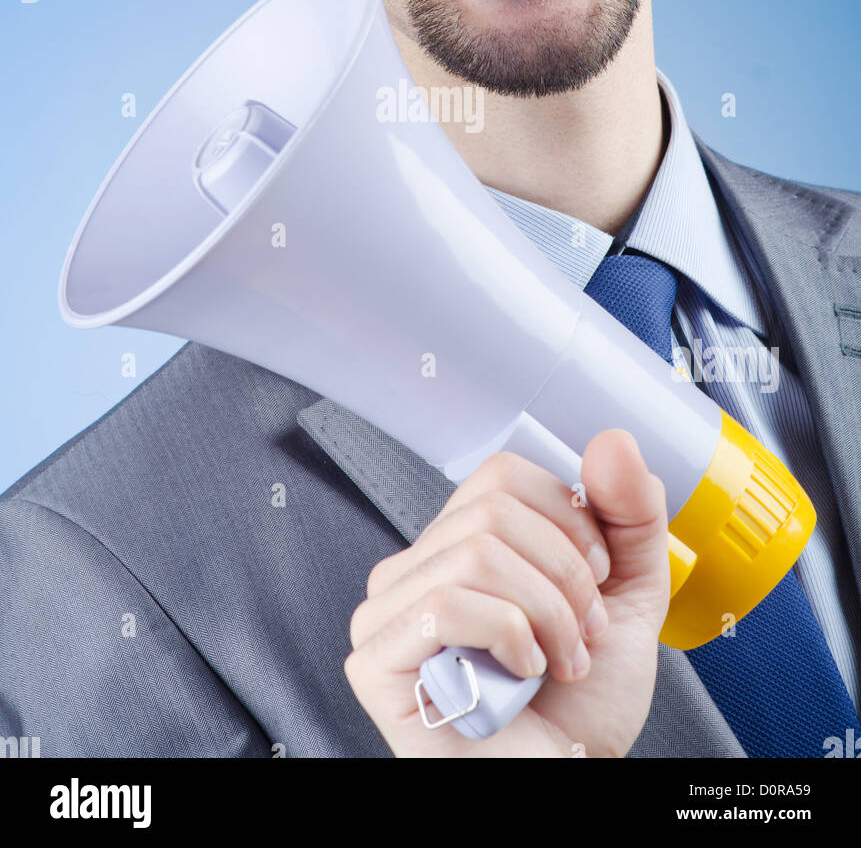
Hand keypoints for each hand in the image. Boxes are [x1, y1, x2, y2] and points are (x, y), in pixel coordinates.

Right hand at [344, 428, 670, 756]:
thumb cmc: (581, 706)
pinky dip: (507, 637)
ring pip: (475, 553)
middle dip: (566, 576)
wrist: (568, 781)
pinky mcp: (375, 658)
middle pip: (494, 510)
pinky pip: (445, 604)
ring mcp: (388, 611)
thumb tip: (612, 440)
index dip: (567, 519)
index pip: (502, 473)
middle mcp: (417, 566)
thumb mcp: (628, 594)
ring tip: (558, 660)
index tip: (596, 580)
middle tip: (583, 634)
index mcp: (464, 542)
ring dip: (546, 614)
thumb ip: (630, 515)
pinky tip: (520, 675)